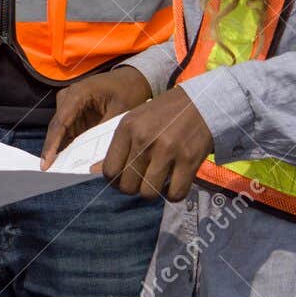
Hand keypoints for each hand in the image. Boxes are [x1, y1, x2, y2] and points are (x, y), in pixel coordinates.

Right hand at [40, 66, 152, 168]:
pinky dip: (69, 144)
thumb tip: (94, 158)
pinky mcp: (74, 111)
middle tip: (51, 172)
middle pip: (57, 128)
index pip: (60, 123)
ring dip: (61, 148)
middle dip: (54, 150)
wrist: (133, 78)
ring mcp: (69, 104)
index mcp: (78, 94)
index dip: (52, 145)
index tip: (46, 164)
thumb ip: (105, 132)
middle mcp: (68, 97)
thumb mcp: (120, 112)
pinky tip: (70, 160)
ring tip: (59, 170)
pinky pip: (68, 130)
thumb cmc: (128, 92)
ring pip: (60, 131)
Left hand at [99, 87, 213, 201]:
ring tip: (158, 180)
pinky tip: (175, 181)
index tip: (125, 178)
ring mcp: (167, 150)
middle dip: (134, 188)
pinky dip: (174, 194)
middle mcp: (144, 139)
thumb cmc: (164, 114)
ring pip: (148, 193)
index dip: (116, 180)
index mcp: (127, 128)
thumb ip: (119, 146)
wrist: (202, 102)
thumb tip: (94, 171)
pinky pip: (175, 194)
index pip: (110, 171)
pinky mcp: (189, 160)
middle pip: (128, 186)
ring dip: (153, 191)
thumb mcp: (136, 121)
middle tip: (143, 179)